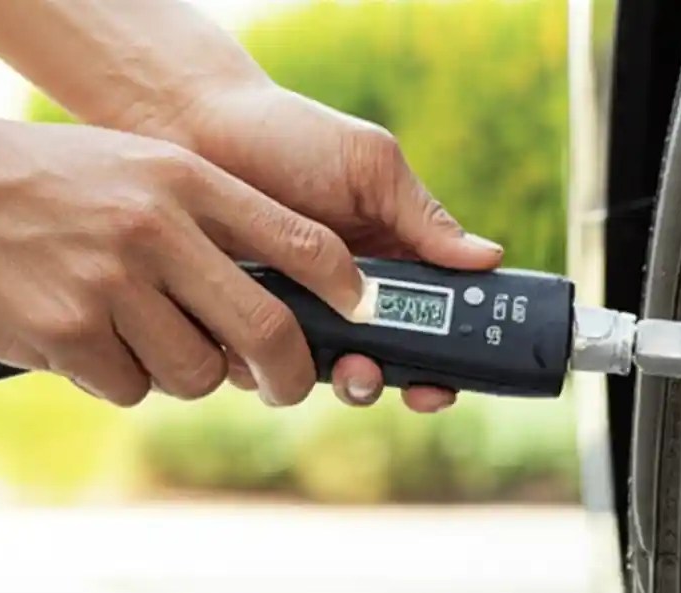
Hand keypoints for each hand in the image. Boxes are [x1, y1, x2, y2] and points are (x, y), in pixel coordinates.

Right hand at [0, 110, 365, 406]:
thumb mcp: (135, 169)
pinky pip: (132, 388)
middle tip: (285, 385)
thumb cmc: (39, 179)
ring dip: (184, 371)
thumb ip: (205, 220)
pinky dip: (120, 377)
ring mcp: (111, 284)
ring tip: (138, 334)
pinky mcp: (67, 334)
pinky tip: (83, 336)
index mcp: (185, 180)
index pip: (300, 240)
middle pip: (267, 330)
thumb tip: (272, 296)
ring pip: (198, 372)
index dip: (346, 289)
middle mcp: (157, 229)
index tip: (360, 314)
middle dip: (291, 375)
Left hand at [166, 83, 503, 412]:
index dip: (447, 359)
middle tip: (374, 372)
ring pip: (326, 375)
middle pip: (385, 363)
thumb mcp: (369, 166)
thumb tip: (489, 258)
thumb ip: (424, 217)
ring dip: (336, 382)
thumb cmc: (288, 134)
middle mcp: (345, 297)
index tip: (445, 380)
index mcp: (389, 262)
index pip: (434, 323)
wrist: (191, 123)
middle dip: (388, 380)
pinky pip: (260, 368)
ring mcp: (293, 314)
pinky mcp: (239, 324)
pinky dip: (265, 368)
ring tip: (333, 364)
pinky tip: (259, 344)